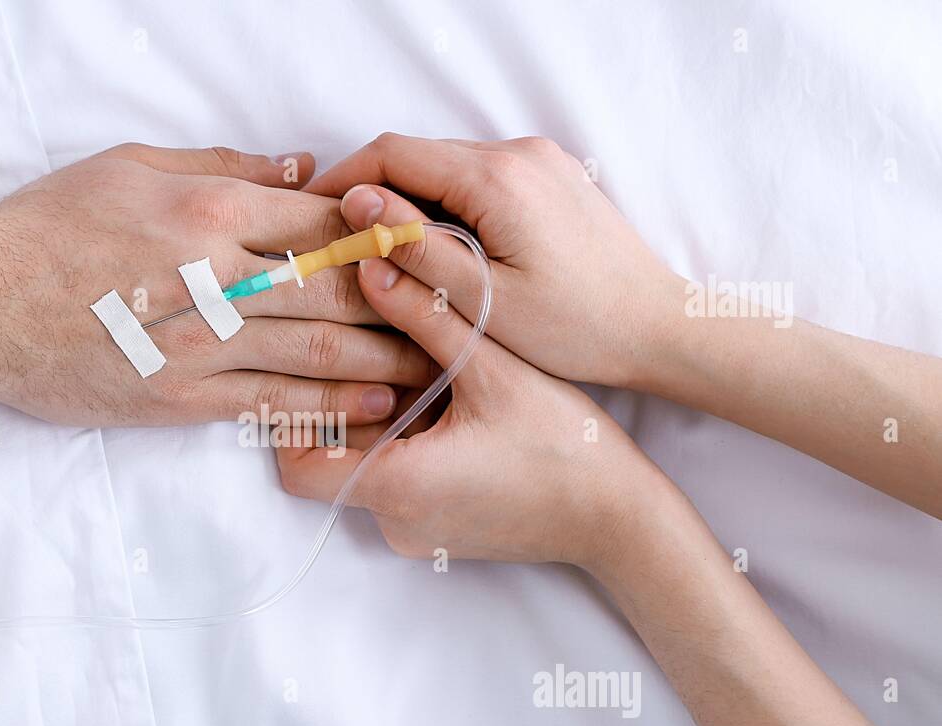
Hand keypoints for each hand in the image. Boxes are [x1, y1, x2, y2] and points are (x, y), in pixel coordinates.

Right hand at [0, 143, 435, 426]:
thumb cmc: (47, 226)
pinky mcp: (180, 399)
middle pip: (338, 290)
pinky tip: (378, 408)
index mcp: (206, 212)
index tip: (432, 246)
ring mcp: (198, 345)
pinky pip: (272, 406)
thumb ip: (226, 167)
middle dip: (406, 300)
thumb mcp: (131, 168)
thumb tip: (306, 168)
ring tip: (443, 364)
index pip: (322, 222)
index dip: (385, 235)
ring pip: (319, 353)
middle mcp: (213, 278)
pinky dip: (331, 409)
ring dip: (389, 359)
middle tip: (463, 312)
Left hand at [275, 245, 668, 570]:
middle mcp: (394, 522)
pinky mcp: (442, 535)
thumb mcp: (492, 367)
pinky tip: (446, 407)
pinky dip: (408, 448)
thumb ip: (425, 312)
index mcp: (395, 488)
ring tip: (413, 371)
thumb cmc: (564, 447)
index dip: (293, 417)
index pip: (295, 465)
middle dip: (342, 409)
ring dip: (381, 425)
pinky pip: (401, 489)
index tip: (317, 367)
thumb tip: (370, 260)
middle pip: (329, 466)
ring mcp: (417, 535)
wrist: (620, 520)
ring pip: (368, 473)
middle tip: (362, 353)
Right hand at [308, 133, 686, 389]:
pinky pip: (479, 181)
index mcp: (498, 178)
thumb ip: (415, 250)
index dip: (342, 180)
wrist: (660, 327)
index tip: (311, 216)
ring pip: (447, 169)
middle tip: (336, 244)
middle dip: (371, 193)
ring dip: (408, 203)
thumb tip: (356, 208)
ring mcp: (539, 162)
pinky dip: (445, 207)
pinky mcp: (550, 179)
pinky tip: (433, 252)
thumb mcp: (482, 301)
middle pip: (419, 156)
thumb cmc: (577, 327)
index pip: (394, 153)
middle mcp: (519, 154)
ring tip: (378, 255)